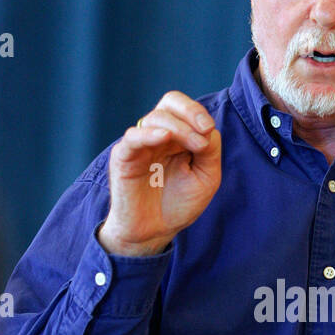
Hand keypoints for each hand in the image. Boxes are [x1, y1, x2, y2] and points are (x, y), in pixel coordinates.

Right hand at [98, 91, 221, 256]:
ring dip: (179, 127)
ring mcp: (140, 144)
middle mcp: (158, 135)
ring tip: (194, 147)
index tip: (208, 130)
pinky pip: (133, 137)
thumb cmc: (179, 205)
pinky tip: (164, 138)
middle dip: (190, 111)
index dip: (198, 112)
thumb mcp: (207, 177)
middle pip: (169, 103)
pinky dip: (149, 133)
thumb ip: (210, 150)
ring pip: (155, 118)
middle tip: (204, 129)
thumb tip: (207, 128)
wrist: (155, 232)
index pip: (185, 109)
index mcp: (177, 137)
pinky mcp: (124, 157)